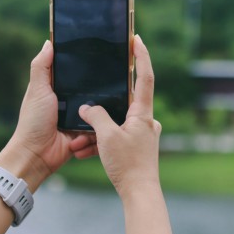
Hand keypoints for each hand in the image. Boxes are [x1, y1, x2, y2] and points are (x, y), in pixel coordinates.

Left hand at [0, 40, 94, 190]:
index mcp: (59, 88)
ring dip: (101, 112)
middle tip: (116, 83)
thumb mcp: (37, 90)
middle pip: (93, 89)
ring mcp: (80, 117)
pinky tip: (99, 127)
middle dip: (102, 89)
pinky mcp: (87, 132)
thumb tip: (49, 42)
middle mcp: (71, 101)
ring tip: (105, 110)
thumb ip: (41, 67)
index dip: (86, 64)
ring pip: (100, 109)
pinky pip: (100, 127)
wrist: (37, 155)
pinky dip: (99, 128)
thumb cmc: (33, 122)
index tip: (103, 55)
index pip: (76, 72)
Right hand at [78, 34, 161, 195]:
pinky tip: (89, 148)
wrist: (140, 193)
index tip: (137, 40)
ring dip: (103, 124)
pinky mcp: (138, 146)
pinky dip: (105, 137)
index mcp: (143, 113)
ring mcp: (144, 134)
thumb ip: (96, 117)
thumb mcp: (107, 137)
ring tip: (86, 137)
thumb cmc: (127, 164)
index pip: (144, 77)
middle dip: (110, 96)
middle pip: (128, 98)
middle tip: (96, 91)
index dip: (141, 56)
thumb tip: (88, 108)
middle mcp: (147, 121)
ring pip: (120, 119)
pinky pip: (119, 134)